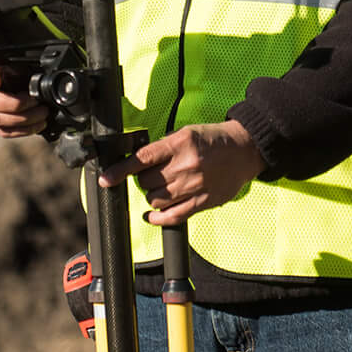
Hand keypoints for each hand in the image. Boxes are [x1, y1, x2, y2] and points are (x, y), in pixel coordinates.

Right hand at [0, 57, 48, 138]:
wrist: (26, 80)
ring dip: (23, 119)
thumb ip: (19, 59)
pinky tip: (38, 124)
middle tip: (35, 101)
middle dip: (14, 104)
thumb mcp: (22, 58)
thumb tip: (19, 70)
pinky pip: (4, 131)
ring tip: (42, 113)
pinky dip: (23, 129)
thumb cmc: (23, 66)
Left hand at [101, 121, 263, 225]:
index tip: (106, 179)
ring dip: (153, 195)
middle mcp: (186, 166)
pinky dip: (157, 218)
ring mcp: (195, 186)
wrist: (245, 149)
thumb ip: (163, 148)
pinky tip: (152, 215)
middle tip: (156, 173)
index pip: (142, 159)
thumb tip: (136, 164)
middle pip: (147, 182)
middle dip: (145, 179)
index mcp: (180, 144)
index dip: (120, 171)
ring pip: (155, 200)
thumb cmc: (214, 140)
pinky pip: (172, 216)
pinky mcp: (203, 202)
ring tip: (165, 186)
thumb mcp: (186, 133)